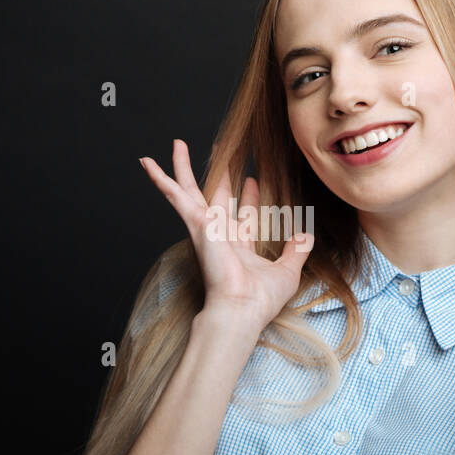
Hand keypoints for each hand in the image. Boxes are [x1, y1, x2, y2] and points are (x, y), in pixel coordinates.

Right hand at [139, 139, 313, 330]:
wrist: (240, 309)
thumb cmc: (260, 299)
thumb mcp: (288, 271)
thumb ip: (296, 251)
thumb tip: (306, 236)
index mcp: (239, 247)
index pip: (244, 215)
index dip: (249, 196)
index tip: (252, 179)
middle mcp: (219, 236)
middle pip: (217, 198)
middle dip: (220, 175)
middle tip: (222, 152)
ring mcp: (205, 228)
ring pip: (190, 191)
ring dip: (183, 168)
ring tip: (178, 145)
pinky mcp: (196, 223)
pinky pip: (175, 196)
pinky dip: (161, 179)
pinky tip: (148, 163)